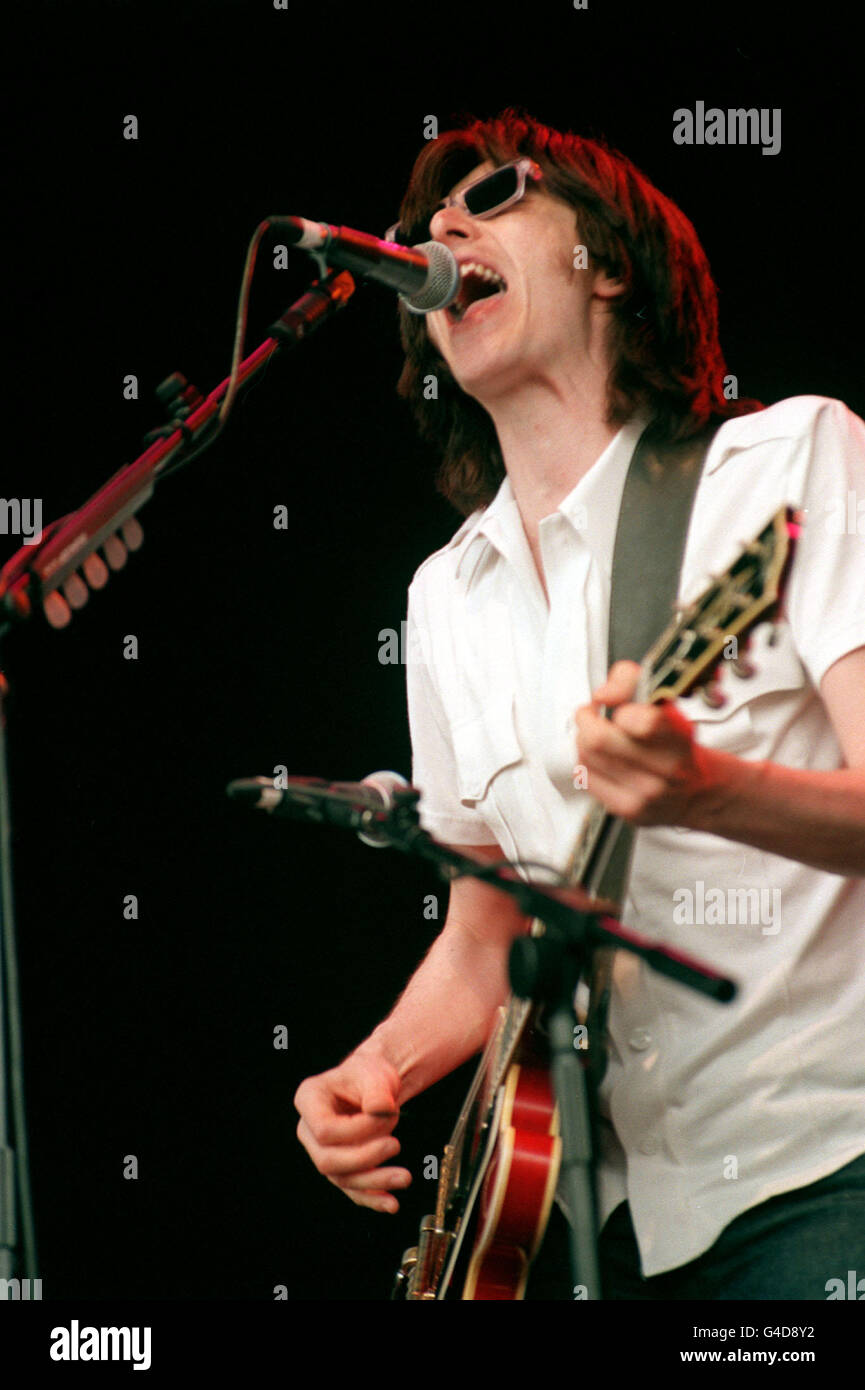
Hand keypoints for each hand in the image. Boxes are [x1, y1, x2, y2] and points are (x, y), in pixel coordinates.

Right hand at [294, 1050, 411, 1212]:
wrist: (375, 1085)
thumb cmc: (370, 1075)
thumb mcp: (376, 1075)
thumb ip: (378, 1093)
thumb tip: (379, 1112)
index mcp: (309, 1099)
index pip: (325, 1130)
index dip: (356, 1131)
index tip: (384, 1116)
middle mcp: (309, 1129)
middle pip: (327, 1161)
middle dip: (364, 1160)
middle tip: (396, 1144)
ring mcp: (322, 1151)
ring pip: (342, 1178)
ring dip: (374, 1182)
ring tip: (405, 1177)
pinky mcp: (340, 1168)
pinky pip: (352, 1190)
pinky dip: (372, 1198)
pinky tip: (391, 1203)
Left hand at [574, 660, 716, 825]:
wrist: (698, 791)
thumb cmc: (676, 743)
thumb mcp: (664, 701)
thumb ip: (630, 681)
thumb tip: (604, 694)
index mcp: (679, 735)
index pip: (643, 721)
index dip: (617, 703)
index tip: (613, 702)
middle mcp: (666, 769)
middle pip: (598, 740)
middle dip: (587, 720)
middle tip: (592, 715)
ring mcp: (646, 794)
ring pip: (586, 757)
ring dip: (584, 739)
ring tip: (598, 735)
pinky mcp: (628, 809)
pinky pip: (585, 776)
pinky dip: (586, 762)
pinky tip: (601, 758)